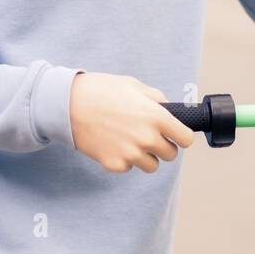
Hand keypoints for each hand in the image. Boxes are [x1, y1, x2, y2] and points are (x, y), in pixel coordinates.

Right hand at [69, 72, 195, 172]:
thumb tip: (170, 111)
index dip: (181, 135)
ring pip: (152, 165)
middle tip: (149, 135)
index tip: (176, 134)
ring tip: (130, 139)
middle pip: (171, 155)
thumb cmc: (102, 91)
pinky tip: (114, 143)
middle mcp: (146, 138)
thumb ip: (157, 99)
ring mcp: (131, 154)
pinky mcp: (115, 164)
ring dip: (145, 155)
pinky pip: (129, 167)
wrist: (68, 104)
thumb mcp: (134, 86)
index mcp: (156, 116)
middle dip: (163, 145)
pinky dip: (125, 159)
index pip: (185, 139)